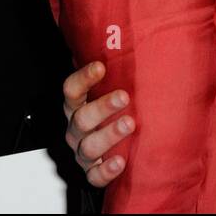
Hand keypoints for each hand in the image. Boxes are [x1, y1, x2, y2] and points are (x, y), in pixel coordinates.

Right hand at [63, 61, 135, 187]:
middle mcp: (77, 128)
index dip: (83, 78)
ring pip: (88, 146)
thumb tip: (143, 39)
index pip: (72, 89)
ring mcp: (82, 152)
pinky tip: (120, 162)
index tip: (100, 67)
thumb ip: (122, 71)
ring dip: (108, 135)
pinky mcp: (92, 173)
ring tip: (129, 124)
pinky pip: (94, 176)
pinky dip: (106, 170)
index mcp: (79, 106)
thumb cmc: (118, 112)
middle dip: (102, 107)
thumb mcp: (116, 89)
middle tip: (124, 97)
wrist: (118, 149)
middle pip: (81, 118)